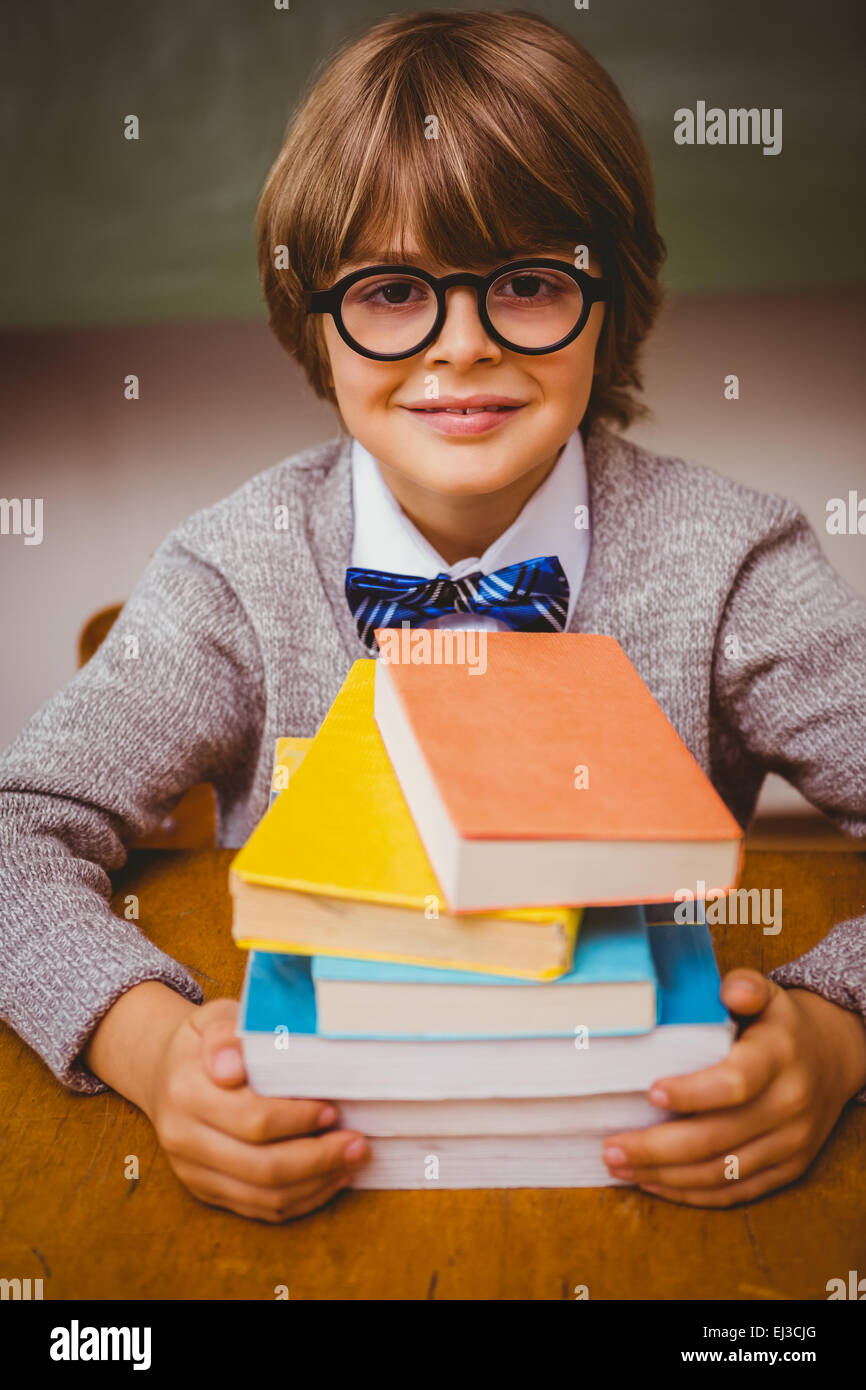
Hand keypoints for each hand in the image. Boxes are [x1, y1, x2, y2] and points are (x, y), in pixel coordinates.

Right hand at [142, 997, 370, 1221]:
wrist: (163, 1071)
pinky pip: (257, 1208)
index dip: (299, 1119)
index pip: (253, 1117)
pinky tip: (330, 1180)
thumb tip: (232, 1066)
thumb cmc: (204, 1041)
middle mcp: (183, 1137)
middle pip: (261, 1165)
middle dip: (318, 1158)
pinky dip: (300, 1200)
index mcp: (187, 1090)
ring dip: (316, 1184)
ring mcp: (191, 1169)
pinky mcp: (203, 1189)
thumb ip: (228, 1034)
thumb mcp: (215, 1019)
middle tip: (359, 1144)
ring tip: (352, 1163)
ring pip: (262, 1195)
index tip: (334, 1109)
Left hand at [601, 969, 865, 1205]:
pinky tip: (655, 1182)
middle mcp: (789, 1104)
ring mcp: (791, 1142)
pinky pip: (736, 1191)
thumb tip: (729, 991)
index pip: (736, 1083)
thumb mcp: (769, 995)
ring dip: (666, 1175)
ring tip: (620, 1167)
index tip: (650, 1092)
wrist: (835, 1059)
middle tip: (611, 1148)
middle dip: (658, 1148)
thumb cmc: (781, 1025)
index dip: (693, 1093)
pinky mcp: (789, 1169)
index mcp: (779, 1057)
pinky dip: (692, 1193)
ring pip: (722, 1172)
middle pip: (718, 1138)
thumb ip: (746, 987)